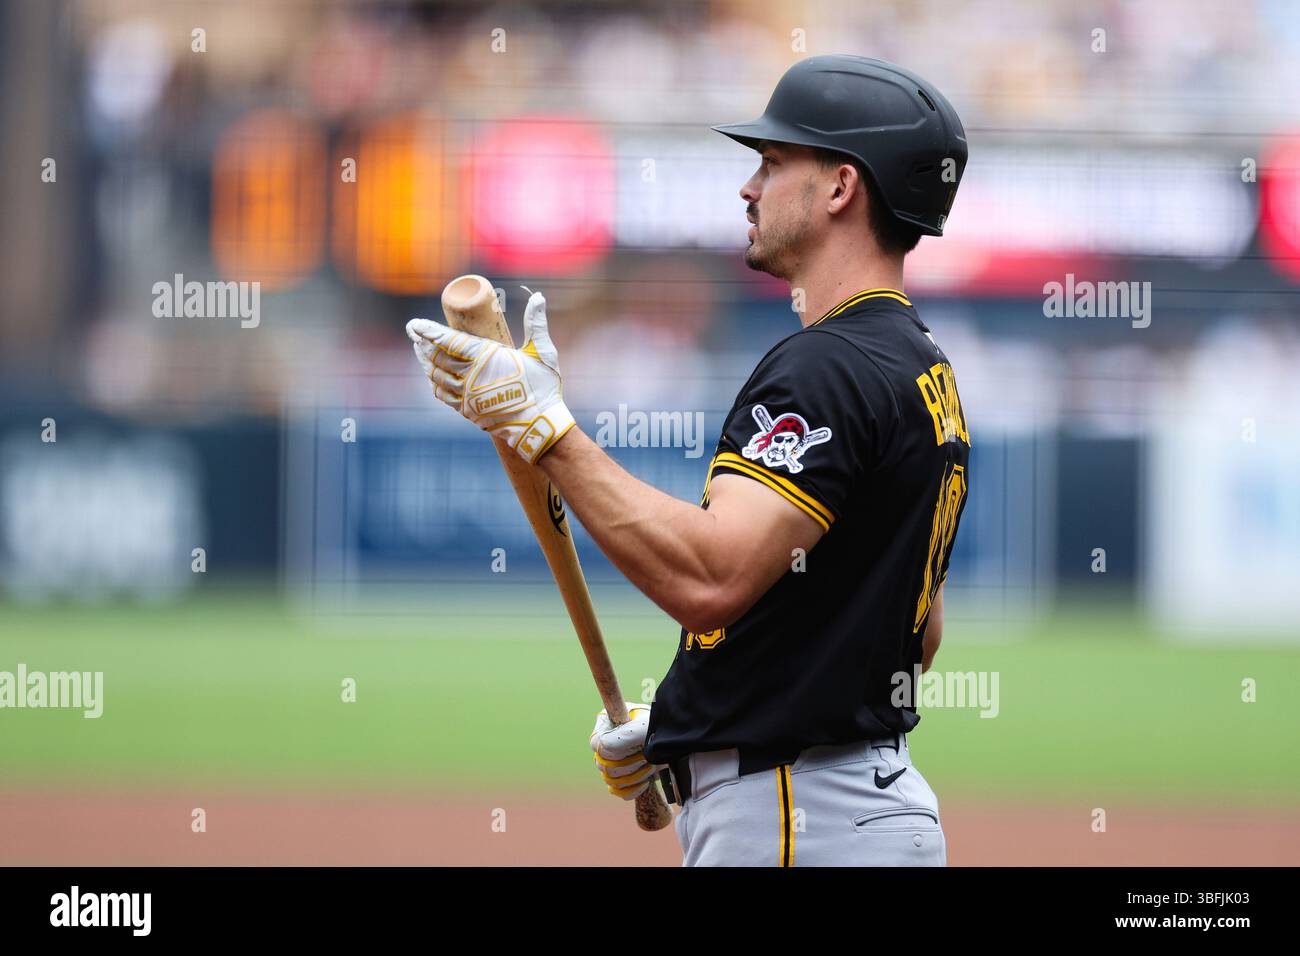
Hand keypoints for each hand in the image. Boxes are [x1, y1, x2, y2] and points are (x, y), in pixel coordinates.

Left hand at [406, 289, 575, 463]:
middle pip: (437, 357)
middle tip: (413, 332)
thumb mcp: (542, 352)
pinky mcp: (467, 410)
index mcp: (486, 357)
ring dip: (425, 361)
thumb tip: (538, 296)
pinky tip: (431, 374)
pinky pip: (442, 393)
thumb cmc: (542, 387)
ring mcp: (466, 394)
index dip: (429, 331)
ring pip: (436, 375)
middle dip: (422, 343)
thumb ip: (536, 323)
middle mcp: (470, 375)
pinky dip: (433, 382)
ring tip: (418, 349)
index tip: (415, 324)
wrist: (539, 425)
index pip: (448, 341)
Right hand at [589, 703, 656, 800]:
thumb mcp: (644, 726)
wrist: (671, 736)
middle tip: (649, 757)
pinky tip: (646, 782)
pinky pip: (618, 791)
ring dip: (636, 776)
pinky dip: (633, 790)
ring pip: (612, 780)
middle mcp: (604, 744)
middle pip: (606, 766)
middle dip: (632, 764)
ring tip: (652, 766)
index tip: (640, 747)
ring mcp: (610, 762)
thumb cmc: (657, 726)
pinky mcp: (619, 777)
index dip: (619, 750)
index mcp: (606, 725)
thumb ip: (624, 734)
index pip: (599, 745)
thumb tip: (604, 746)